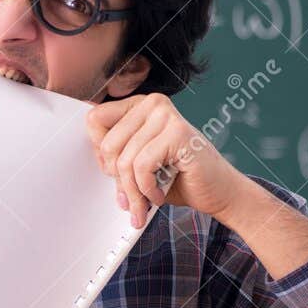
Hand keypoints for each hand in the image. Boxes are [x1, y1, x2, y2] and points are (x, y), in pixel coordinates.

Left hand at [84, 92, 249, 228]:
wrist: (217, 192)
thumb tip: (90, 151)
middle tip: (131, 196)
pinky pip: (142, 166)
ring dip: (133, 191)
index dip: (100, 153)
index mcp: (138, 106)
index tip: (113, 173)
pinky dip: (147, 189)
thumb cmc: (177, 178)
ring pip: (125, 160)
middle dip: (117, 179)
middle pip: (108, 144)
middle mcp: (152, 104)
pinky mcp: (179, 133)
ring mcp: (167, 115)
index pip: (94, 120)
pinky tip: (158, 195)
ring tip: (144, 202)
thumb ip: (116, 154)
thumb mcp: (136, 164)